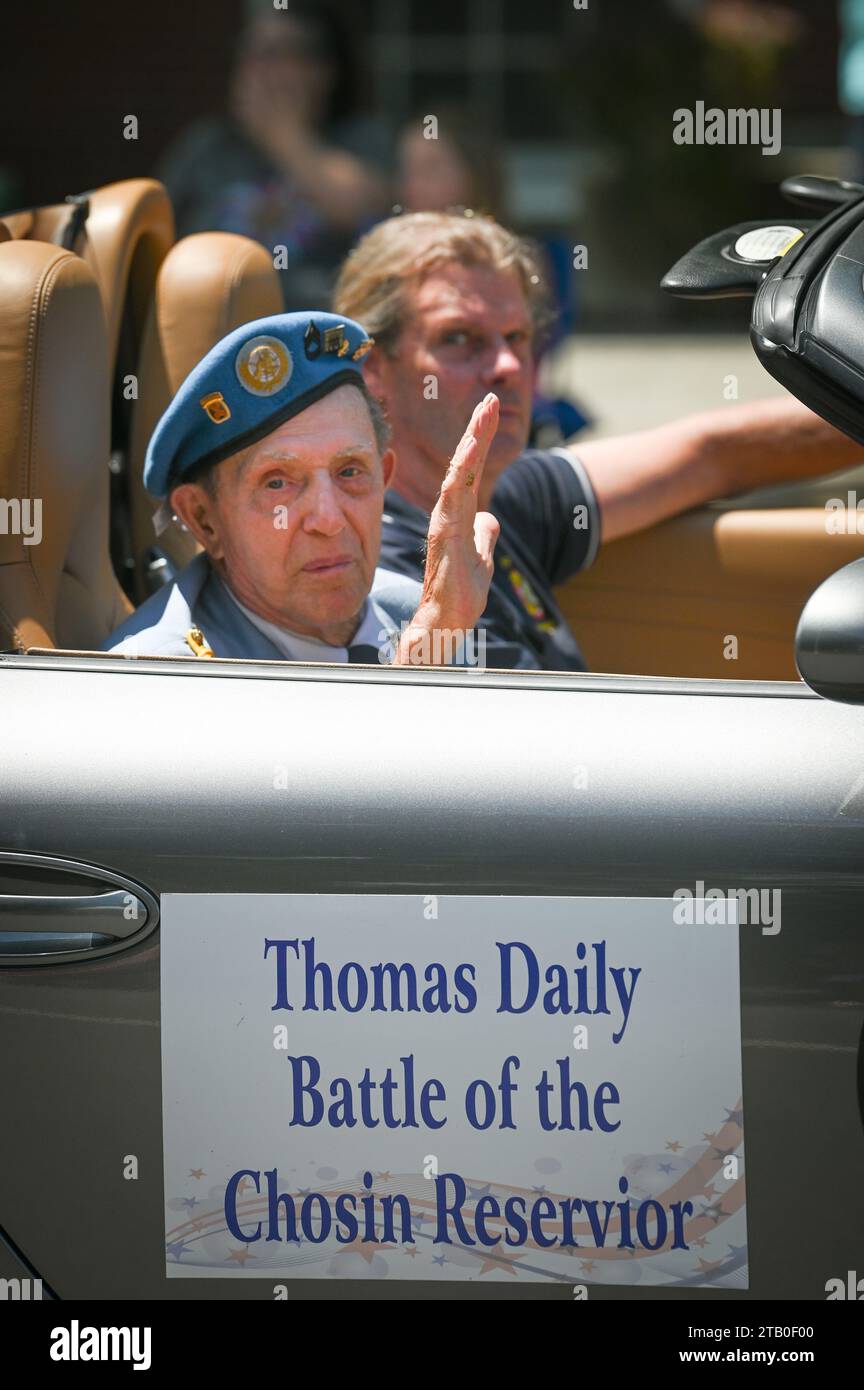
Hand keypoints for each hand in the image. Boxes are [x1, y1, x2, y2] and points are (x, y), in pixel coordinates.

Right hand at [393, 394, 500, 665]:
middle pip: (464, 463)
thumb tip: (489, 519)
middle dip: (477, 429)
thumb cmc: (459, 594)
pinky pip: (453, 495)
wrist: (447, 621)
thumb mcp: (483, 559)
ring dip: (472, 441)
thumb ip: (484, 535)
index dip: (480, 441)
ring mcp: (445, 522)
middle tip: (490, 399)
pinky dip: (462, 470)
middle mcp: (449, 513)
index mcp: (459, 515)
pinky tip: (471, 449)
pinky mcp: (445, 534)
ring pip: (458, 472)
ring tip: (484, 412)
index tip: (490, 411)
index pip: (471, 471)